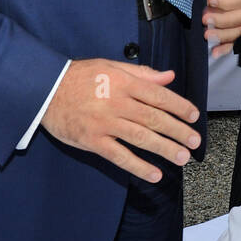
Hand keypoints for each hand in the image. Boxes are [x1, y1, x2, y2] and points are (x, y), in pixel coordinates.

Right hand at [41, 58, 200, 182]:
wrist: (44, 89)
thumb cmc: (80, 76)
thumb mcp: (111, 66)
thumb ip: (142, 73)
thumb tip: (169, 76)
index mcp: (124, 83)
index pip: (159, 96)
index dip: (179, 107)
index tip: (194, 116)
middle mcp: (118, 103)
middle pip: (154, 119)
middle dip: (178, 131)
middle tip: (195, 141)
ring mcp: (105, 124)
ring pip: (141, 138)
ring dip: (164, 149)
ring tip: (182, 157)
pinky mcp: (92, 141)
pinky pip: (119, 156)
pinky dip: (138, 166)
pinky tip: (154, 174)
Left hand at [200, 0, 240, 55]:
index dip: (227, 2)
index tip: (211, 0)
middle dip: (223, 20)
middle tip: (204, 18)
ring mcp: (236, 12)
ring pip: (238, 29)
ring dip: (223, 35)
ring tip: (206, 34)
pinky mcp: (227, 23)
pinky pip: (232, 39)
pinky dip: (224, 47)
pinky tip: (214, 51)